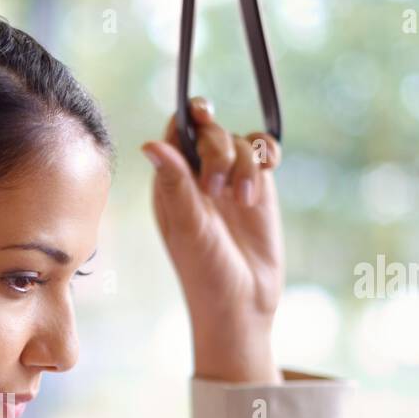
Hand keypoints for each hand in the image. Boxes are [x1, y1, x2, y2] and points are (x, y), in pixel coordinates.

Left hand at [142, 96, 283, 384]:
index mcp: (170, 184)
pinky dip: (267, 155)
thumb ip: (175, 183)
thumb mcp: (189, 227)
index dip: (188, 117)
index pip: (175, 133)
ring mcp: (229, 180)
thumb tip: (149, 144)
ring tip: (245, 203)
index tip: (203, 115)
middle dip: (218, 150)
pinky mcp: (258, 186)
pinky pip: (262, 151)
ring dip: (245, 164)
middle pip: (209, 132)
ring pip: (239, 141)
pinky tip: (269, 170)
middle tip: (217, 189)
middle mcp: (198, 178)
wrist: (244, 302)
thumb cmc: (206, 272)